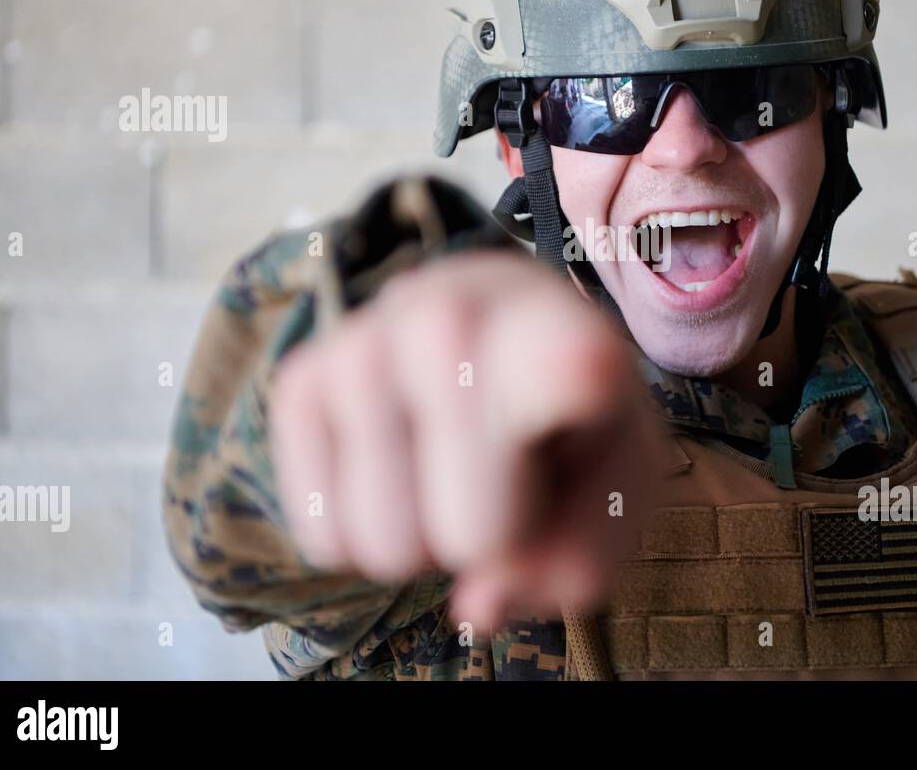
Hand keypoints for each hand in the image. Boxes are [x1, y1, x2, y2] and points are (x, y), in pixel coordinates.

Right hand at [268, 249, 661, 632]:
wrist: (498, 325)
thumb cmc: (568, 418)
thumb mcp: (617, 482)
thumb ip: (582, 551)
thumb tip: (481, 601)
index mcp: (561, 332)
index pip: (565, 362)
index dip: (572, 380)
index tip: (587, 367)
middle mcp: (454, 316)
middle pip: (471, 534)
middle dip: (494, 543)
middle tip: (507, 481)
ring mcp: (364, 342)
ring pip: (385, 544)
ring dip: (423, 540)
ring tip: (451, 466)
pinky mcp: (299, 377)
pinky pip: (323, 538)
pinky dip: (361, 533)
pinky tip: (398, 462)